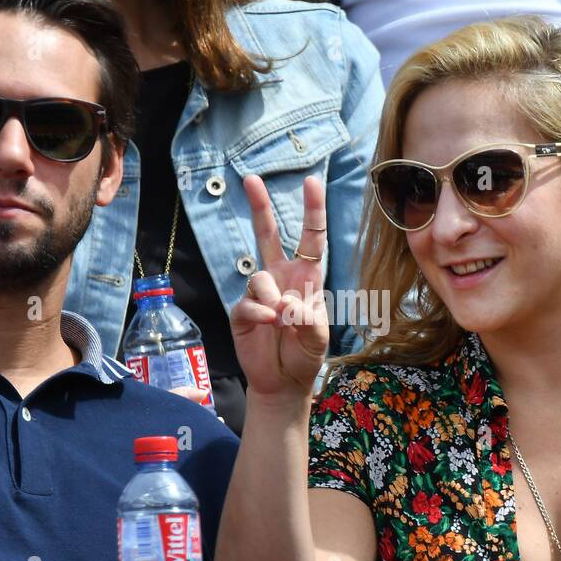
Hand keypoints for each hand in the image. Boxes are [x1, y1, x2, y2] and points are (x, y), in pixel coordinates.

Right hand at [230, 174, 329, 401]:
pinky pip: (247, 304)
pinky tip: (268, 325)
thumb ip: (308, 318)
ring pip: (259, 278)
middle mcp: (280, 278)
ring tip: (280, 322)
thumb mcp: (318, 337)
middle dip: (259, 206)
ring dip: (271, 300)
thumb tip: (285, 301)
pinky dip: (259, 315)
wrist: (283, 382)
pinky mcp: (241, 311)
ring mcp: (259, 293)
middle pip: (267, 235)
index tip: (310, 182)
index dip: (311, 210)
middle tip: (251, 179)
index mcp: (306, 277)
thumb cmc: (305, 355)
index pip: (310, 238)